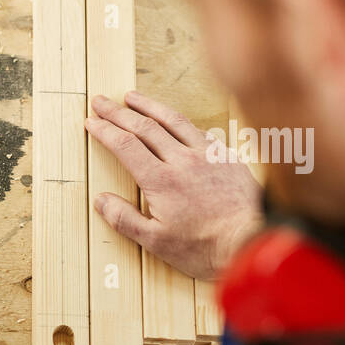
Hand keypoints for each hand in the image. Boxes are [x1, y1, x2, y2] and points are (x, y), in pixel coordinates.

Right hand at [85, 91, 262, 279]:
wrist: (253, 240)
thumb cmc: (205, 247)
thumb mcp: (156, 242)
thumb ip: (125, 219)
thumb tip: (101, 201)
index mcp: (161, 180)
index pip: (125, 145)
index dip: (105, 131)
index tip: (91, 122)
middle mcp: (182, 160)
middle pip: (144, 127)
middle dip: (118, 112)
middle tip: (101, 101)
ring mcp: (207, 154)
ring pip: (172, 120)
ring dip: (148, 106)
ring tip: (131, 97)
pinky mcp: (225, 156)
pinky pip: (197, 130)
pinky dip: (178, 120)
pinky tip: (172, 120)